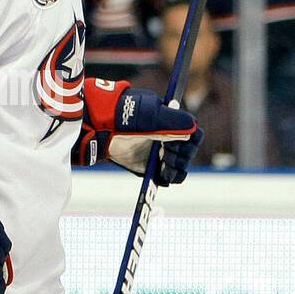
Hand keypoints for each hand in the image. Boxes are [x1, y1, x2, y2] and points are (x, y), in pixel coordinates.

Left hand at [73, 79, 202, 185]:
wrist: (101, 127)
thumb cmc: (127, 116)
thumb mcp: (152, 114)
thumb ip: (173, 120)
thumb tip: (192, 128)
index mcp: (172, 123)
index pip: (193, 134)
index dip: (191, 142)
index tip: (182, 145)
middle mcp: (166, 139)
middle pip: (187, 153)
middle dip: (182, 157)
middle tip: (168, 157)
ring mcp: (157, 153)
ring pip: (178, 167)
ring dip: (177, 170)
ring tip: (166, 169)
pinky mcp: (147, 167)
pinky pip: (164, 177)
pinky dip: (167, 179)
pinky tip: (163, 178)